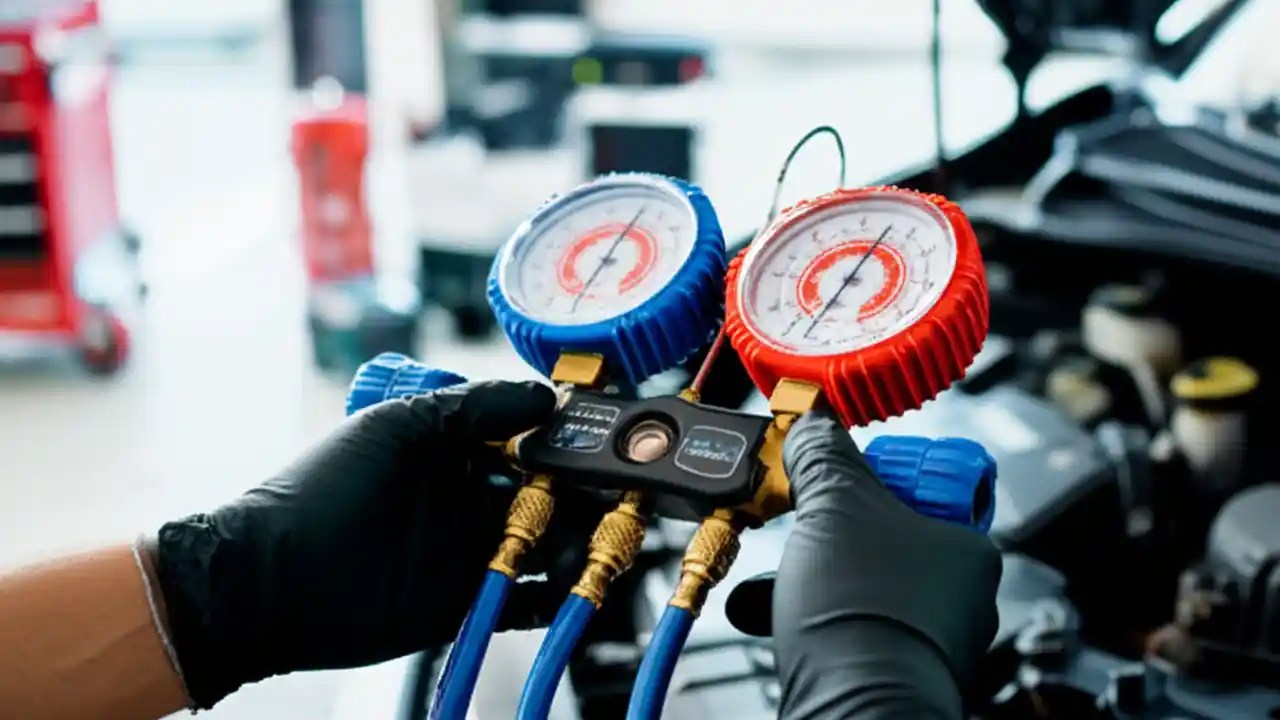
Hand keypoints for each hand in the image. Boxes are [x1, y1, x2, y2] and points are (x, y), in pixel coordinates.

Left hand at [148, 381, 601, 708]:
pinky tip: (580, 580)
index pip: (520, 436)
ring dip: (577, 536)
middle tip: (620, 482)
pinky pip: (525, 599)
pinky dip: (556, 594)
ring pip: (542, 542)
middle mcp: (461, 496)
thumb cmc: (324, 489)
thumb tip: (544, 396)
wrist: (273, 581)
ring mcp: (464, 550)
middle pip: (541, 490)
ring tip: (607, 529)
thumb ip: (475, 406)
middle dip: (580, 486)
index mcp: (447, 448)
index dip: (561, 434)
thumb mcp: (401, 426)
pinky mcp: (464, 601)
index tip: (603, 430)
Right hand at [726, 410, 1001, 718]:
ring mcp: (924, 638)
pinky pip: (846, 627)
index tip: (843, 472)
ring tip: (774, 576)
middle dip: (828, 528)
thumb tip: (813, 426)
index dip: (878, 474)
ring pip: (859, 583)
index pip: (932, 486)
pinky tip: (767, 610)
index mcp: (968, 548)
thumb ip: (823, 455)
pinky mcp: (889, 671)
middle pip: (884, 534)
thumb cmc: (867, 616)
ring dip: (809, 573)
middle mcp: (956, 596)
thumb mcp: (833, 505)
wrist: (851, 708)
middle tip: (802, 520)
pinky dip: (807, 615)